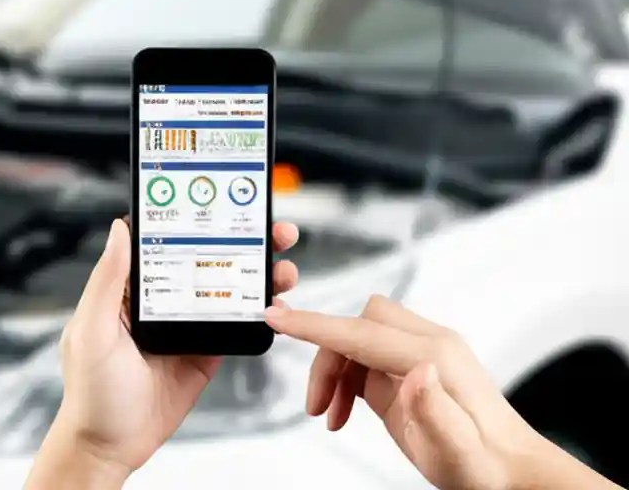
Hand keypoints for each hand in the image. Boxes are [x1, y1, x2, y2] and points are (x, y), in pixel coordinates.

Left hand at [26, 219, 299, 488]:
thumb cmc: (90, 390)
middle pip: (208, 259)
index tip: (225, 200)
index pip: (167, 242)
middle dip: (244, 241)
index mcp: (129, 289)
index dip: (196, 219)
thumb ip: (107, 279)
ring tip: (284, 266)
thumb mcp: (91, 329)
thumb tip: (119, 228)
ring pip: (229, 287)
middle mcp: (161, 301)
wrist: (110, 446)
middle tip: (275, 230)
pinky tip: (278, 302)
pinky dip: (261, 311)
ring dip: (259, 273)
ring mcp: (186, 325)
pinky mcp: (206, 352)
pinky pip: (237, 325)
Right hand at [265, 296, 621, 489]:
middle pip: (357, 325)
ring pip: (357, 338)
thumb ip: (435, 409)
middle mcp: (429, 345)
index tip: (277, 316)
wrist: (511, 472)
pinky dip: (344, 379)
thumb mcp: (458, 450)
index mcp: (436, 357)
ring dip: (333, 372)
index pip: (361, 331)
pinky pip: (364, 355)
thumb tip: (417, 369)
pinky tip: (343, 411)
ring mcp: (421, 352)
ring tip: (328, 415)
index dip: (314, 324)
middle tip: (317, 406)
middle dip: (327, 356)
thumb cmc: (486, 466)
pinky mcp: (412, 366)